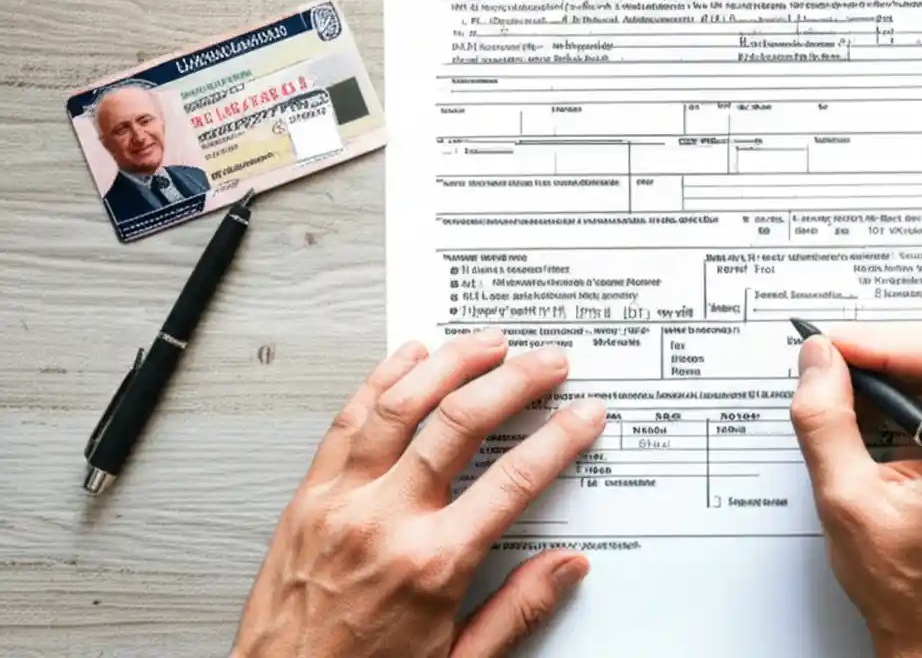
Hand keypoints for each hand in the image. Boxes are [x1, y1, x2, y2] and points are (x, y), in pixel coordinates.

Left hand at [231, 330, 606, 657]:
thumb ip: (516, 611)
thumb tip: (567, 568)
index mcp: (432, 564)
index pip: (514, 480)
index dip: (559, 439)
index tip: (582, 416)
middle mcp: (385, 521)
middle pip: (461, 423)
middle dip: (514, 381)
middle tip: (547, 362)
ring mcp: (341, 502)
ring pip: (399, 405)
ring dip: (448, 363)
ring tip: (485, 342)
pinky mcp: (307, 499)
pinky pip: (346, 422)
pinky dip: (378, 380)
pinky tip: (405, 358)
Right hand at [790, 325, 921, 657]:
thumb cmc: (909, 586)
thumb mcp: (846, 501)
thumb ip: (826, 422)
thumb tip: (818, 361)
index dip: (880, 340)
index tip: (830, 346)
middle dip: (878, 350)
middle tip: (826, 363)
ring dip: (887, 371)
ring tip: (841, 391)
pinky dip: (899, 393)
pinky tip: (867, 412)